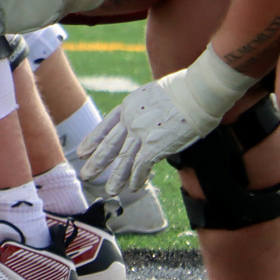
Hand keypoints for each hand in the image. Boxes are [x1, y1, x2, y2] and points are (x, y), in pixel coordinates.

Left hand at [77, 48, 254, 196]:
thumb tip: (149, 122)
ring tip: (109, 190)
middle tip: (85, 175)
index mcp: (128, 106)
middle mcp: (130, 120)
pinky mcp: (155, 145)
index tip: (82, 151)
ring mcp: (141, 133)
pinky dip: (137, 178)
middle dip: (97, 162)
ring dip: (116, 177)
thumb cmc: (184, 89)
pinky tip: (133, 187)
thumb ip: (145, 110)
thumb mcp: (154, 95)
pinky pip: (142, 166)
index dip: (93, 140)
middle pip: (109, 145)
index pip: (105, 126)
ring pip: (123, 160)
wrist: (197, 91)